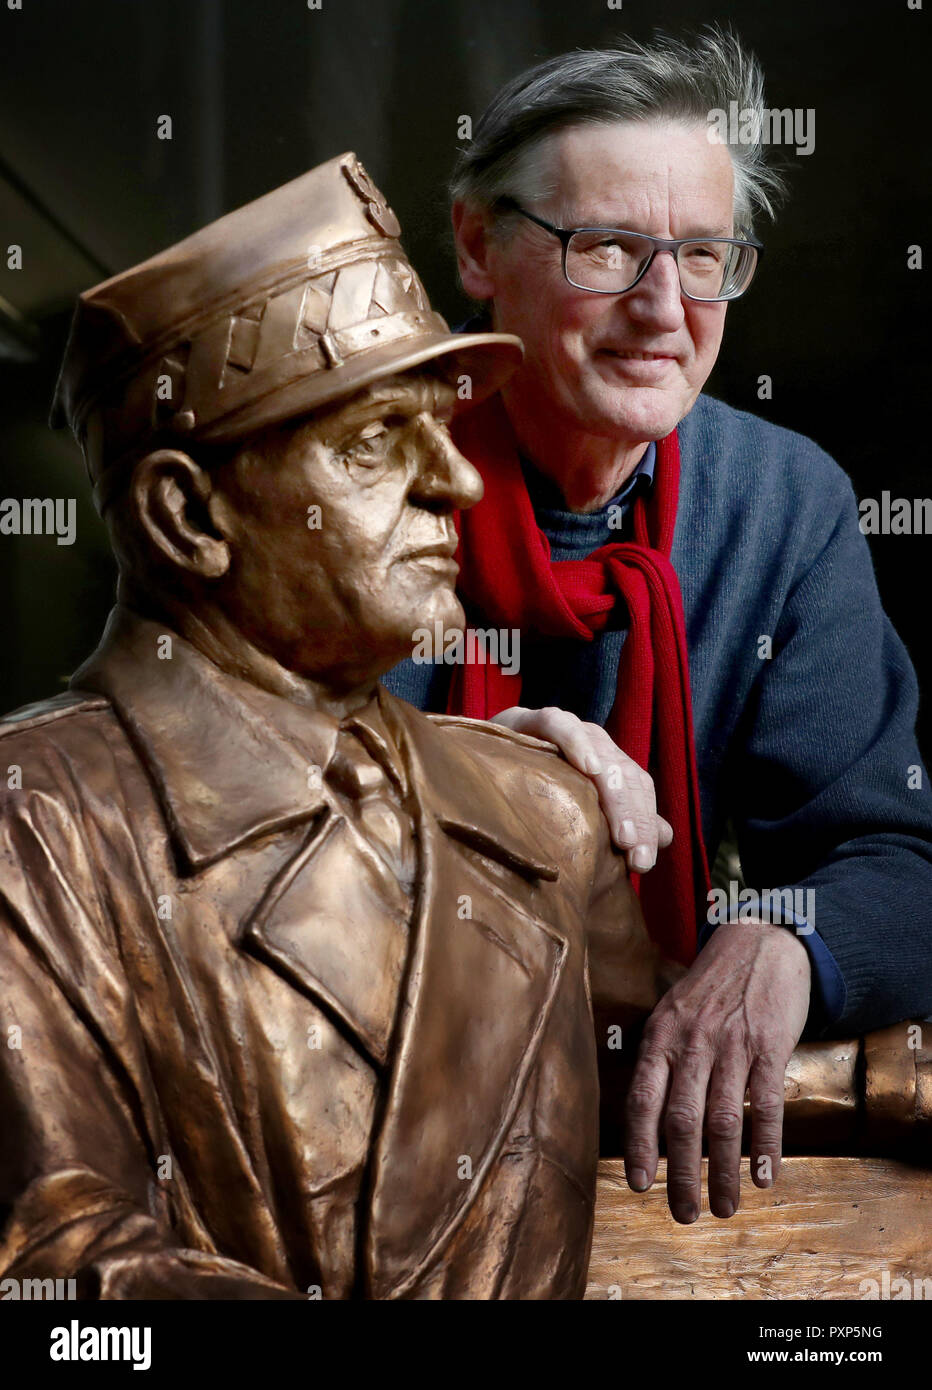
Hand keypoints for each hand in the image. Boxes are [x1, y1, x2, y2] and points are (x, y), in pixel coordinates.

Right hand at [491, 706, 672, 875]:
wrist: (471, 760)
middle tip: (636, 856)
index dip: (645, 821)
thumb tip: (667, 837)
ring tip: (622, 833)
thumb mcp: (573, 808)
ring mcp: (562, 727)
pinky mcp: (527, 718)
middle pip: (625, 773)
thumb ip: (620, 818)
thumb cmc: (525, 787)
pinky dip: (576, 742)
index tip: (643, 863)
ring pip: (600, 752)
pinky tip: (589, 766)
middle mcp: (590, 741)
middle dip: (635, 817)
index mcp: (606, 761)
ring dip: (616, 791)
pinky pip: (558, 724)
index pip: (638, 787)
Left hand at [623, 919, 810, 1221]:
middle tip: (683, 1214)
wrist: (759, 941)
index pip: (643, 1099)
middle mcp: (692, 1042)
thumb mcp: (672, 1013)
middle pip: (682, 1120)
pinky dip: (766, 1145)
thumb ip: (660, 1060)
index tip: (639, 1184)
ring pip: (723, 1120)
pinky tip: (766, 1177)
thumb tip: (648, 1121)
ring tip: (724, 1207)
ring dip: (722, 1171)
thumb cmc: (711, 988)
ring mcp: (732, 1044)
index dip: (639, 1145)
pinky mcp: (770, 1045)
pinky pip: (766, 1103)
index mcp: (661, 1037)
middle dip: (681, 1174)